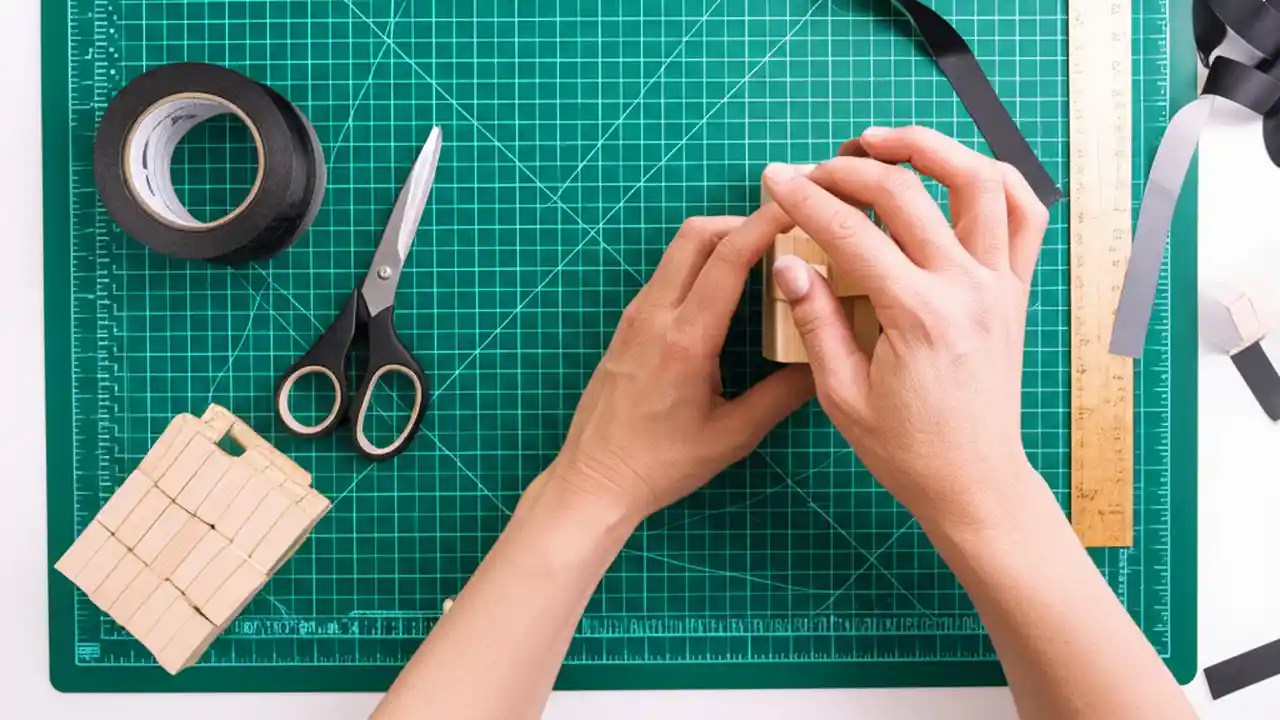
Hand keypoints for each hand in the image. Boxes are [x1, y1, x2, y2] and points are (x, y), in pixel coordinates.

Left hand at [545, 214, 813, 521]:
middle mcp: (655, 316)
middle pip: (697, 234)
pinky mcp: (628, 325)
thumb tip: (825, 362)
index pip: (728, 258)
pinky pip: (668, 276)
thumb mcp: (733, 436)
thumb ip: (782, 396)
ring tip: (764, 258)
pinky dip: (701, 265)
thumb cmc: (661, 465)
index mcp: (685, 339)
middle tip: (785, 233)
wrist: (595, 480)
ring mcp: (636, 316)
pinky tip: (728, 289)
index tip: (799, 207)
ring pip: (679, 251)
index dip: (766, 224)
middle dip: (743, 221)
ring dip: (721, 241)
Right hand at [761, 126, 1049, 529]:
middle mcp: (967, 290)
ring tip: (884, 144)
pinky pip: (1024, 215)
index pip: (852, 235)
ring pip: (980, 181)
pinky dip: (997, 178)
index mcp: (919, 317)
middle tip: (815, 170)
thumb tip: (790, 265)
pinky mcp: (1014, 289)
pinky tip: (956, 171)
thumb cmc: (907, 449)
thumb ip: (817, 322)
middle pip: (907, 195)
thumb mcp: (843, 395)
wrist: (974, 480)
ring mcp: (999, 284)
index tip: (776, 181)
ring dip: (930, 149)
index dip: (806, 200)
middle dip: (850, 169)